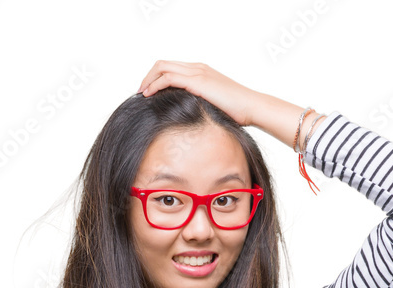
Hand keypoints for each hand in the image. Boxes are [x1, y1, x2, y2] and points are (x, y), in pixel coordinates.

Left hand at [137, 60, 257, 126]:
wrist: (252, 107)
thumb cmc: (238, 112)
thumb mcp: (214, 106)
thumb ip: (200, 105)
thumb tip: (188, 118)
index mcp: (201, 71)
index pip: (172, 67)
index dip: (156, 77)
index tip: (148, 92)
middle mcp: (197, 68)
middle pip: (163, 64)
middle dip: (148, 77)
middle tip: (141, 92)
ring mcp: (197, 72)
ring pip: (162, 67)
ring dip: (148, 80)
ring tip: (141, 94)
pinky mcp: (197, 81)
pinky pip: (169, 78)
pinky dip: (155, 85)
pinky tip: (149, 95)